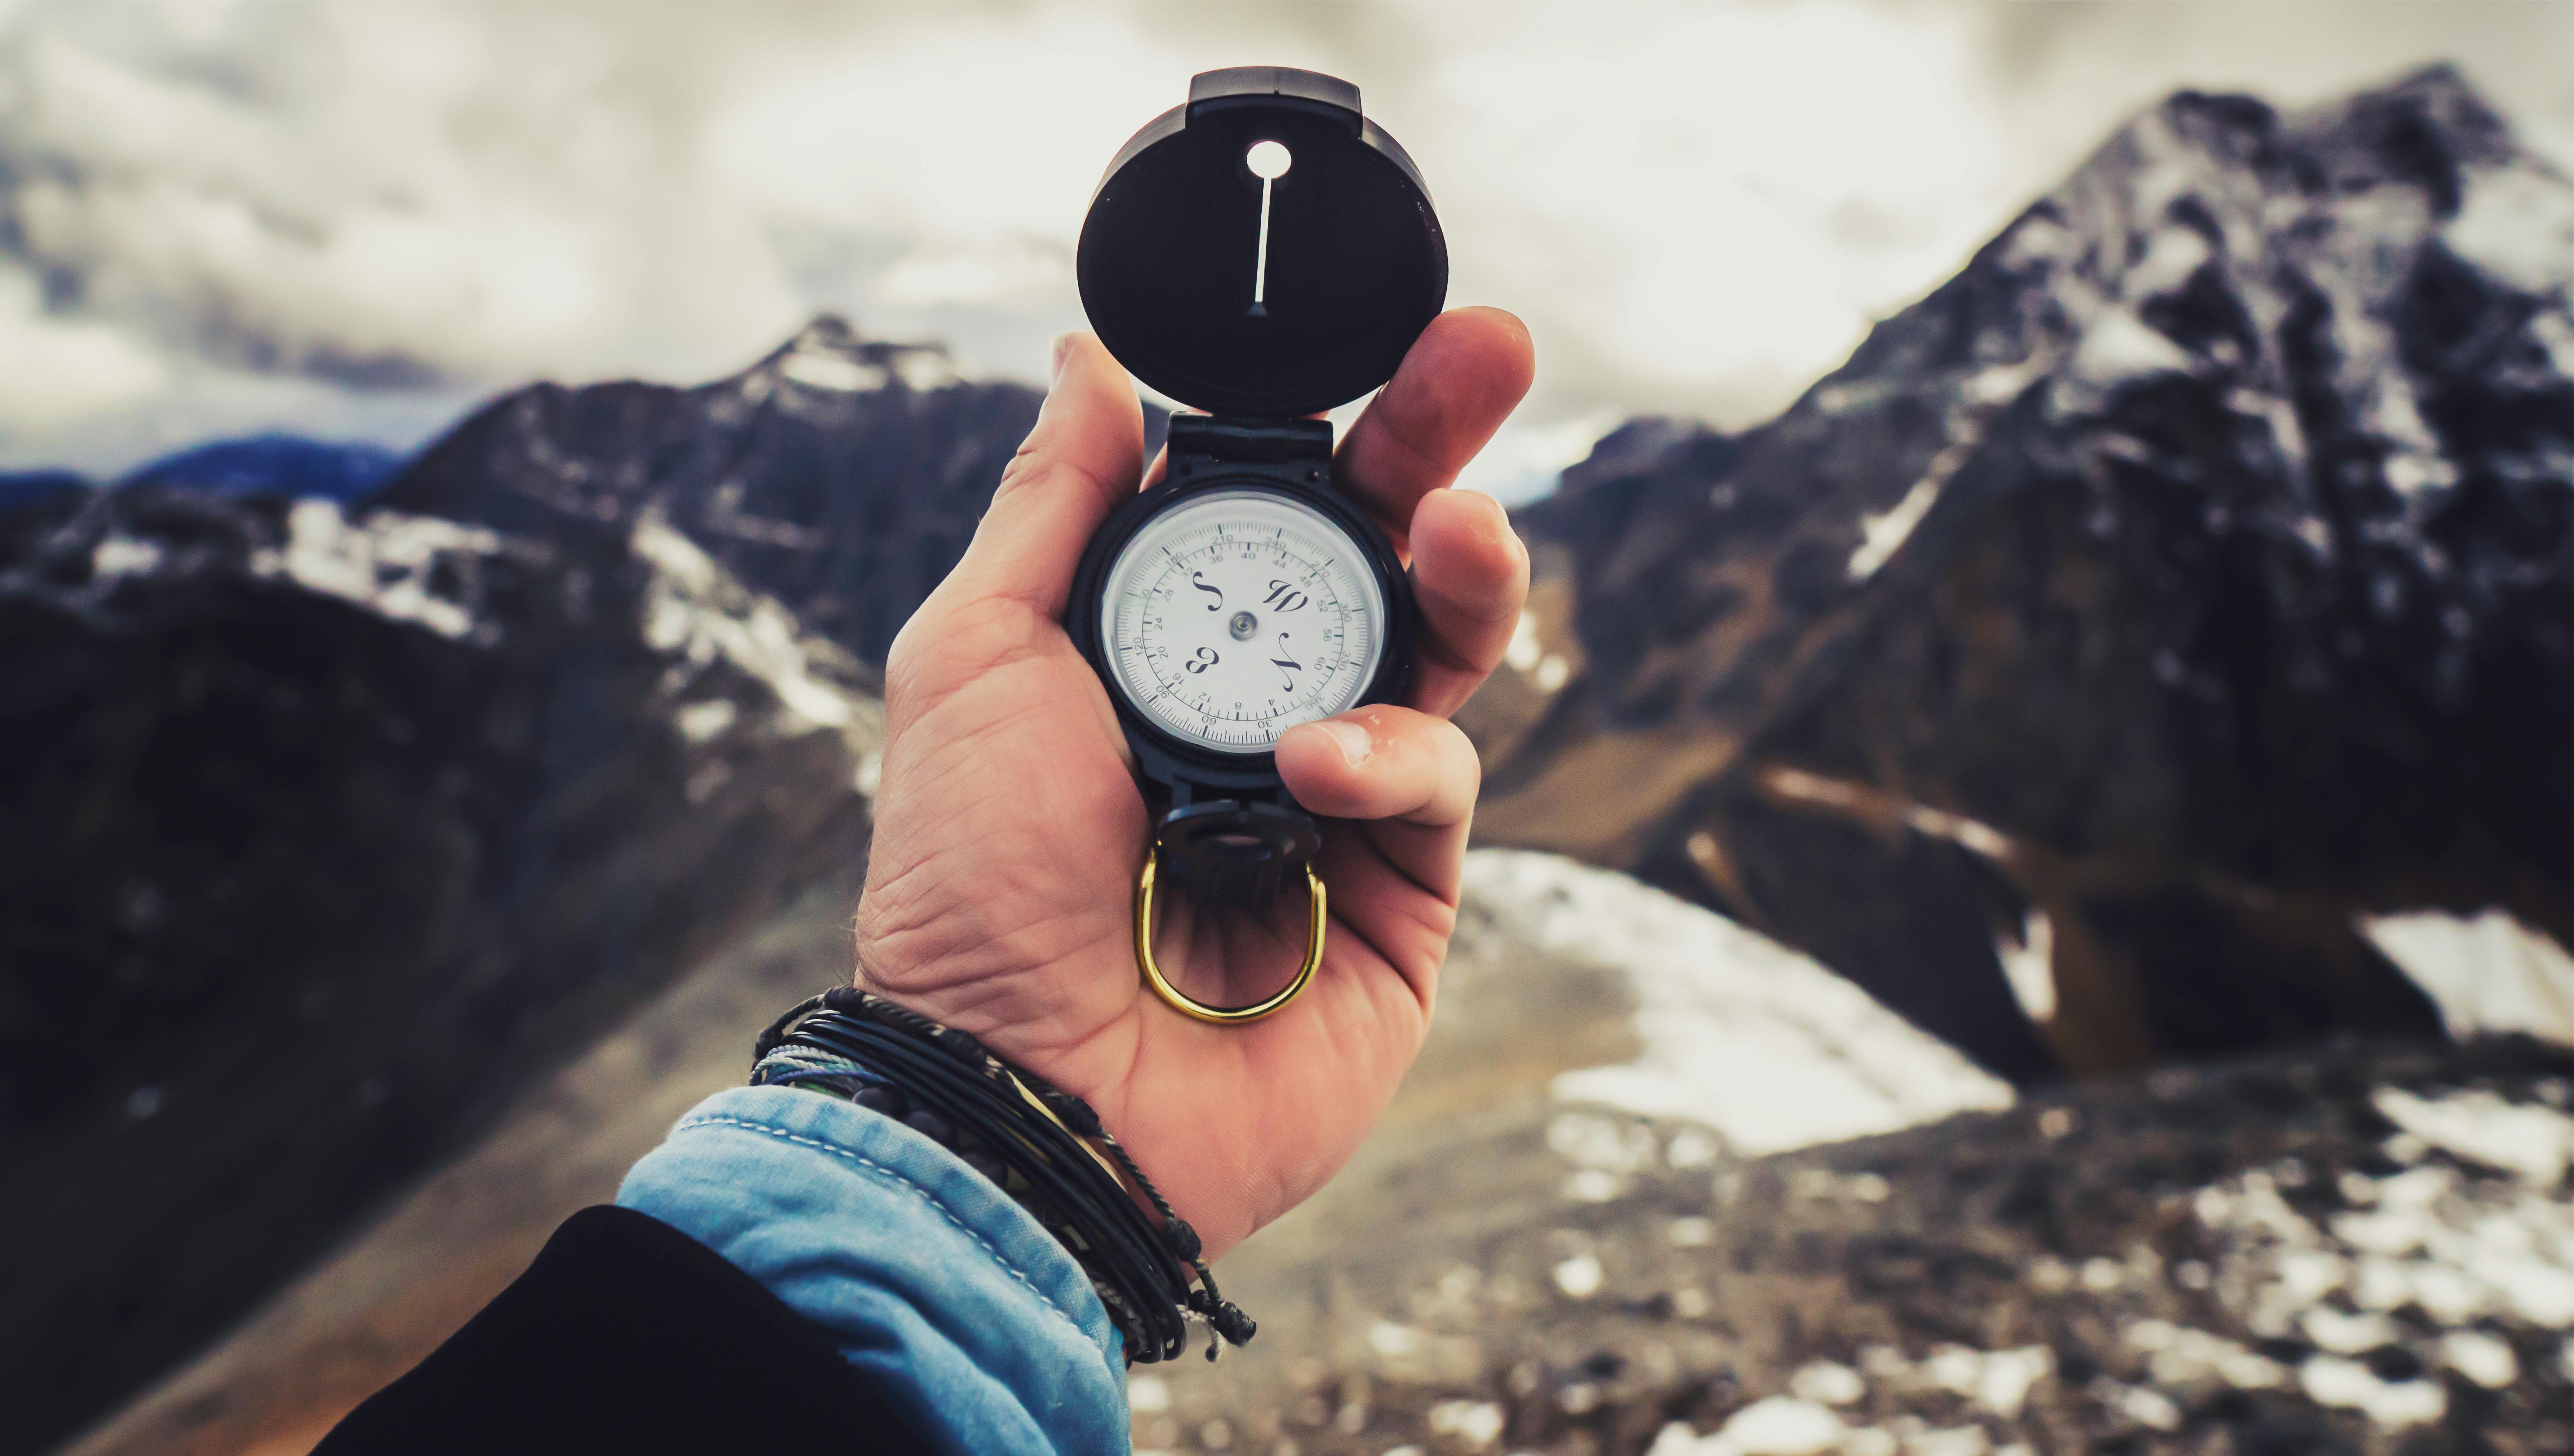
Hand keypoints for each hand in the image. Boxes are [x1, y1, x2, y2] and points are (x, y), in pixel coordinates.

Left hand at [855, 310, 1533, 1258]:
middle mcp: (1261, 710)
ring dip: (1462, 574)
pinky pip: (1437, 782)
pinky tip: (1319, 769)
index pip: (1271, 504)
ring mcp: (1341, 804)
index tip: (1385, 337)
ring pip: (1442, 654)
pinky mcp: (1400, 895)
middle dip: (1440, 441)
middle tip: (1489, 347)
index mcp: (1162, 645)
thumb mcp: (976, 656)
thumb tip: (1089, 363)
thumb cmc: (970, 881)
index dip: (1334, 418)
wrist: (1016, 1084)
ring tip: (1457, 528)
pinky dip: (1386, 756)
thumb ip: (1056, 504)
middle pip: (1381, 552)